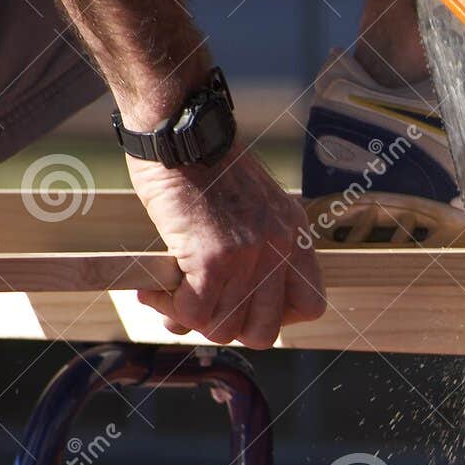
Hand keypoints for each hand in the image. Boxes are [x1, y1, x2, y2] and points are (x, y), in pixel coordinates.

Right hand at [129, 144, 325, 347]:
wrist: (182, 133)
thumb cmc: (207, 166)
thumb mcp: (255, 205)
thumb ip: (256, 248)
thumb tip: (232, 299)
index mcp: (295, 236)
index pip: (311, 306)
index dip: (277, 317)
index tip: (247, 306)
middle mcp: (279, 250)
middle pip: (264, 331)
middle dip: (229, 327)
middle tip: (203, 308)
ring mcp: (248, 256)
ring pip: (224, 328)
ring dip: (191, 321)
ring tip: (170, 300)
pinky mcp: (212, 258)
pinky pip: (194, 313)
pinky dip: (169, 309)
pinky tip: (153, 292)